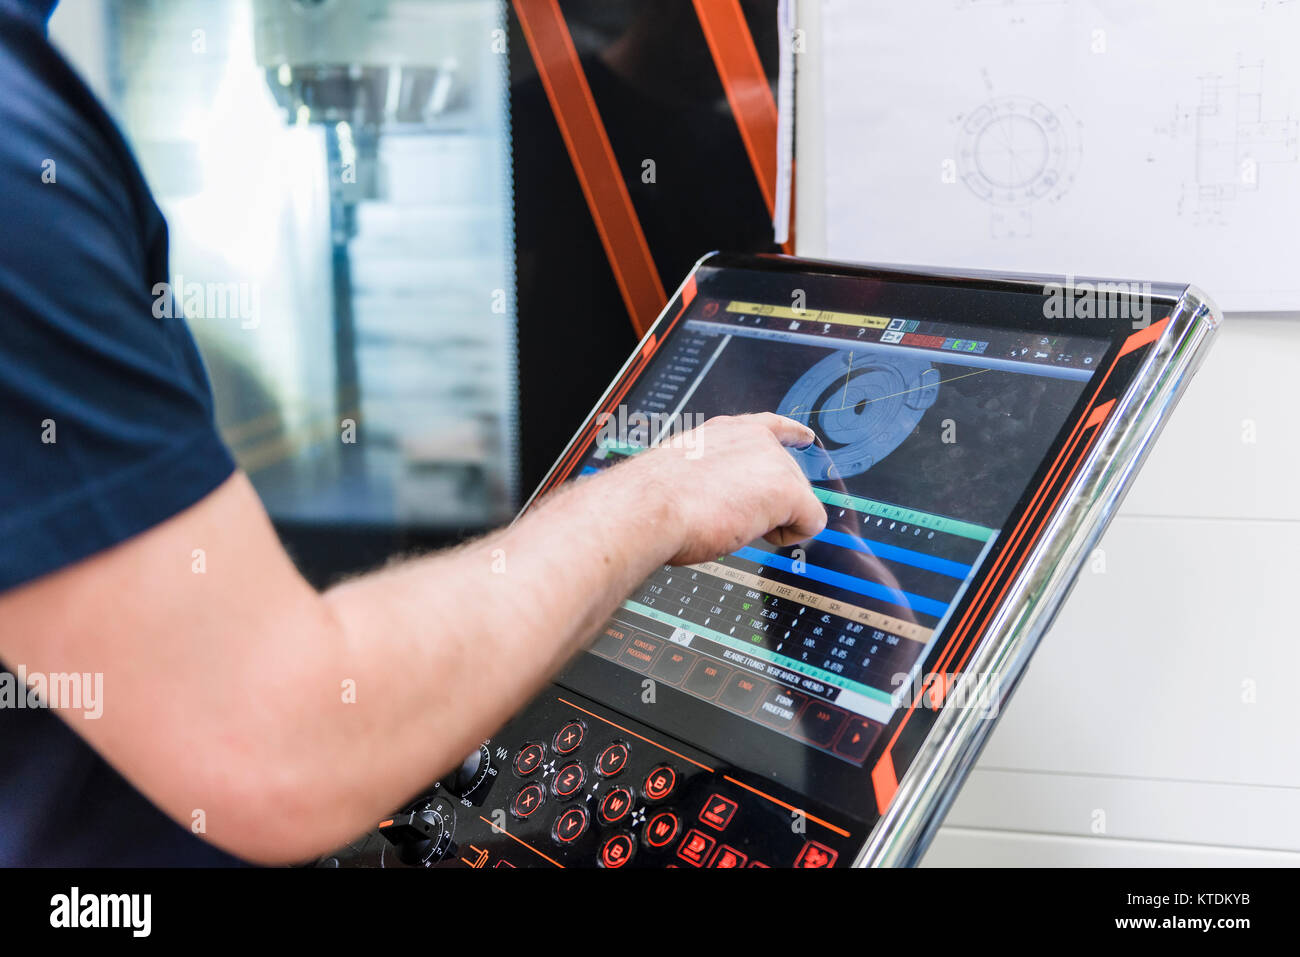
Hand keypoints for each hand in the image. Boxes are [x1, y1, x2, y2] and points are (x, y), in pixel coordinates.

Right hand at [625, 413, 827, 565]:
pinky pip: (811, 523)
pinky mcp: (788, 490)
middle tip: (728, 516)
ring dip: (771, 521)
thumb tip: (710, 493)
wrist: (649, 505)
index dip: (792, 435)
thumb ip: (710, 473)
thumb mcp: (683, 472)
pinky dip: (790, 537)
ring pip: (798, 503)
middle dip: (768, 504)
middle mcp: (755, 439)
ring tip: (730, 521)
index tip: (806, 437)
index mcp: (727, 432)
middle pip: (789, 478)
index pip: (771, 426)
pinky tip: (758, 534)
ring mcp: (775, 461)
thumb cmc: (654, 497)